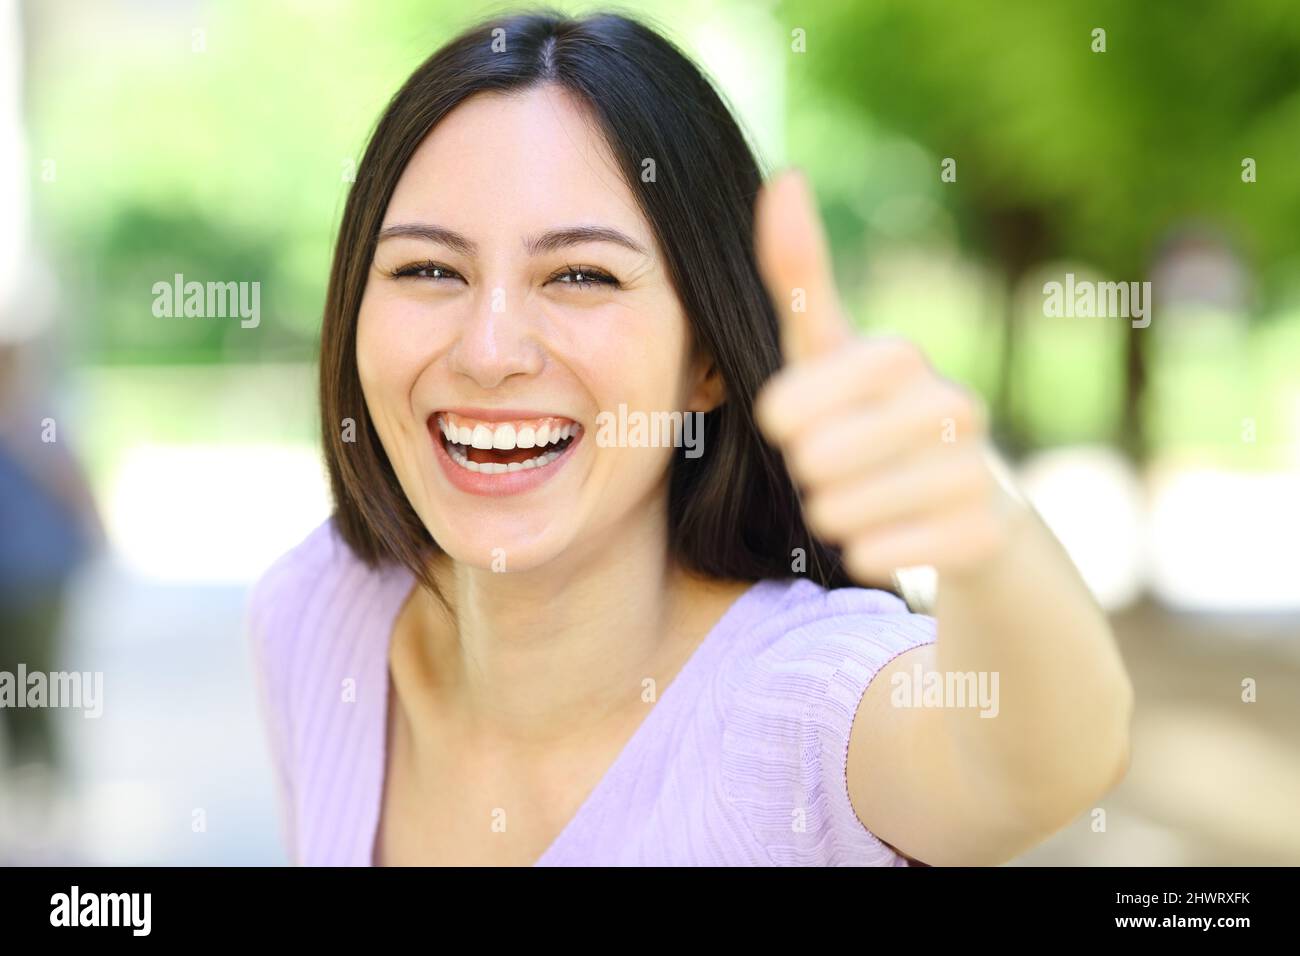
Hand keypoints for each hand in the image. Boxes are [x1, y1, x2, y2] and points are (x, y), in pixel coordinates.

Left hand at [752, 170, 1017, 584]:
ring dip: (831, 516)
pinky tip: (882, 540)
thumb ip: (801, 279)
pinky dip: (866, 554)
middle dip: (807, 475)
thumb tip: (785, 176)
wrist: (968, 508)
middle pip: (820, 461)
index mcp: (901, 359)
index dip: (789, 412)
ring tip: (854, 502)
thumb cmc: (876, 420)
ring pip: (844, 513)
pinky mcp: (988, 535)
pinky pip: (884, 556)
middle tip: (828, 470)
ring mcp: (976, 472)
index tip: (782, 425)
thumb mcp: (832, 355)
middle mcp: (953, 406)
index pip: (808, 391)